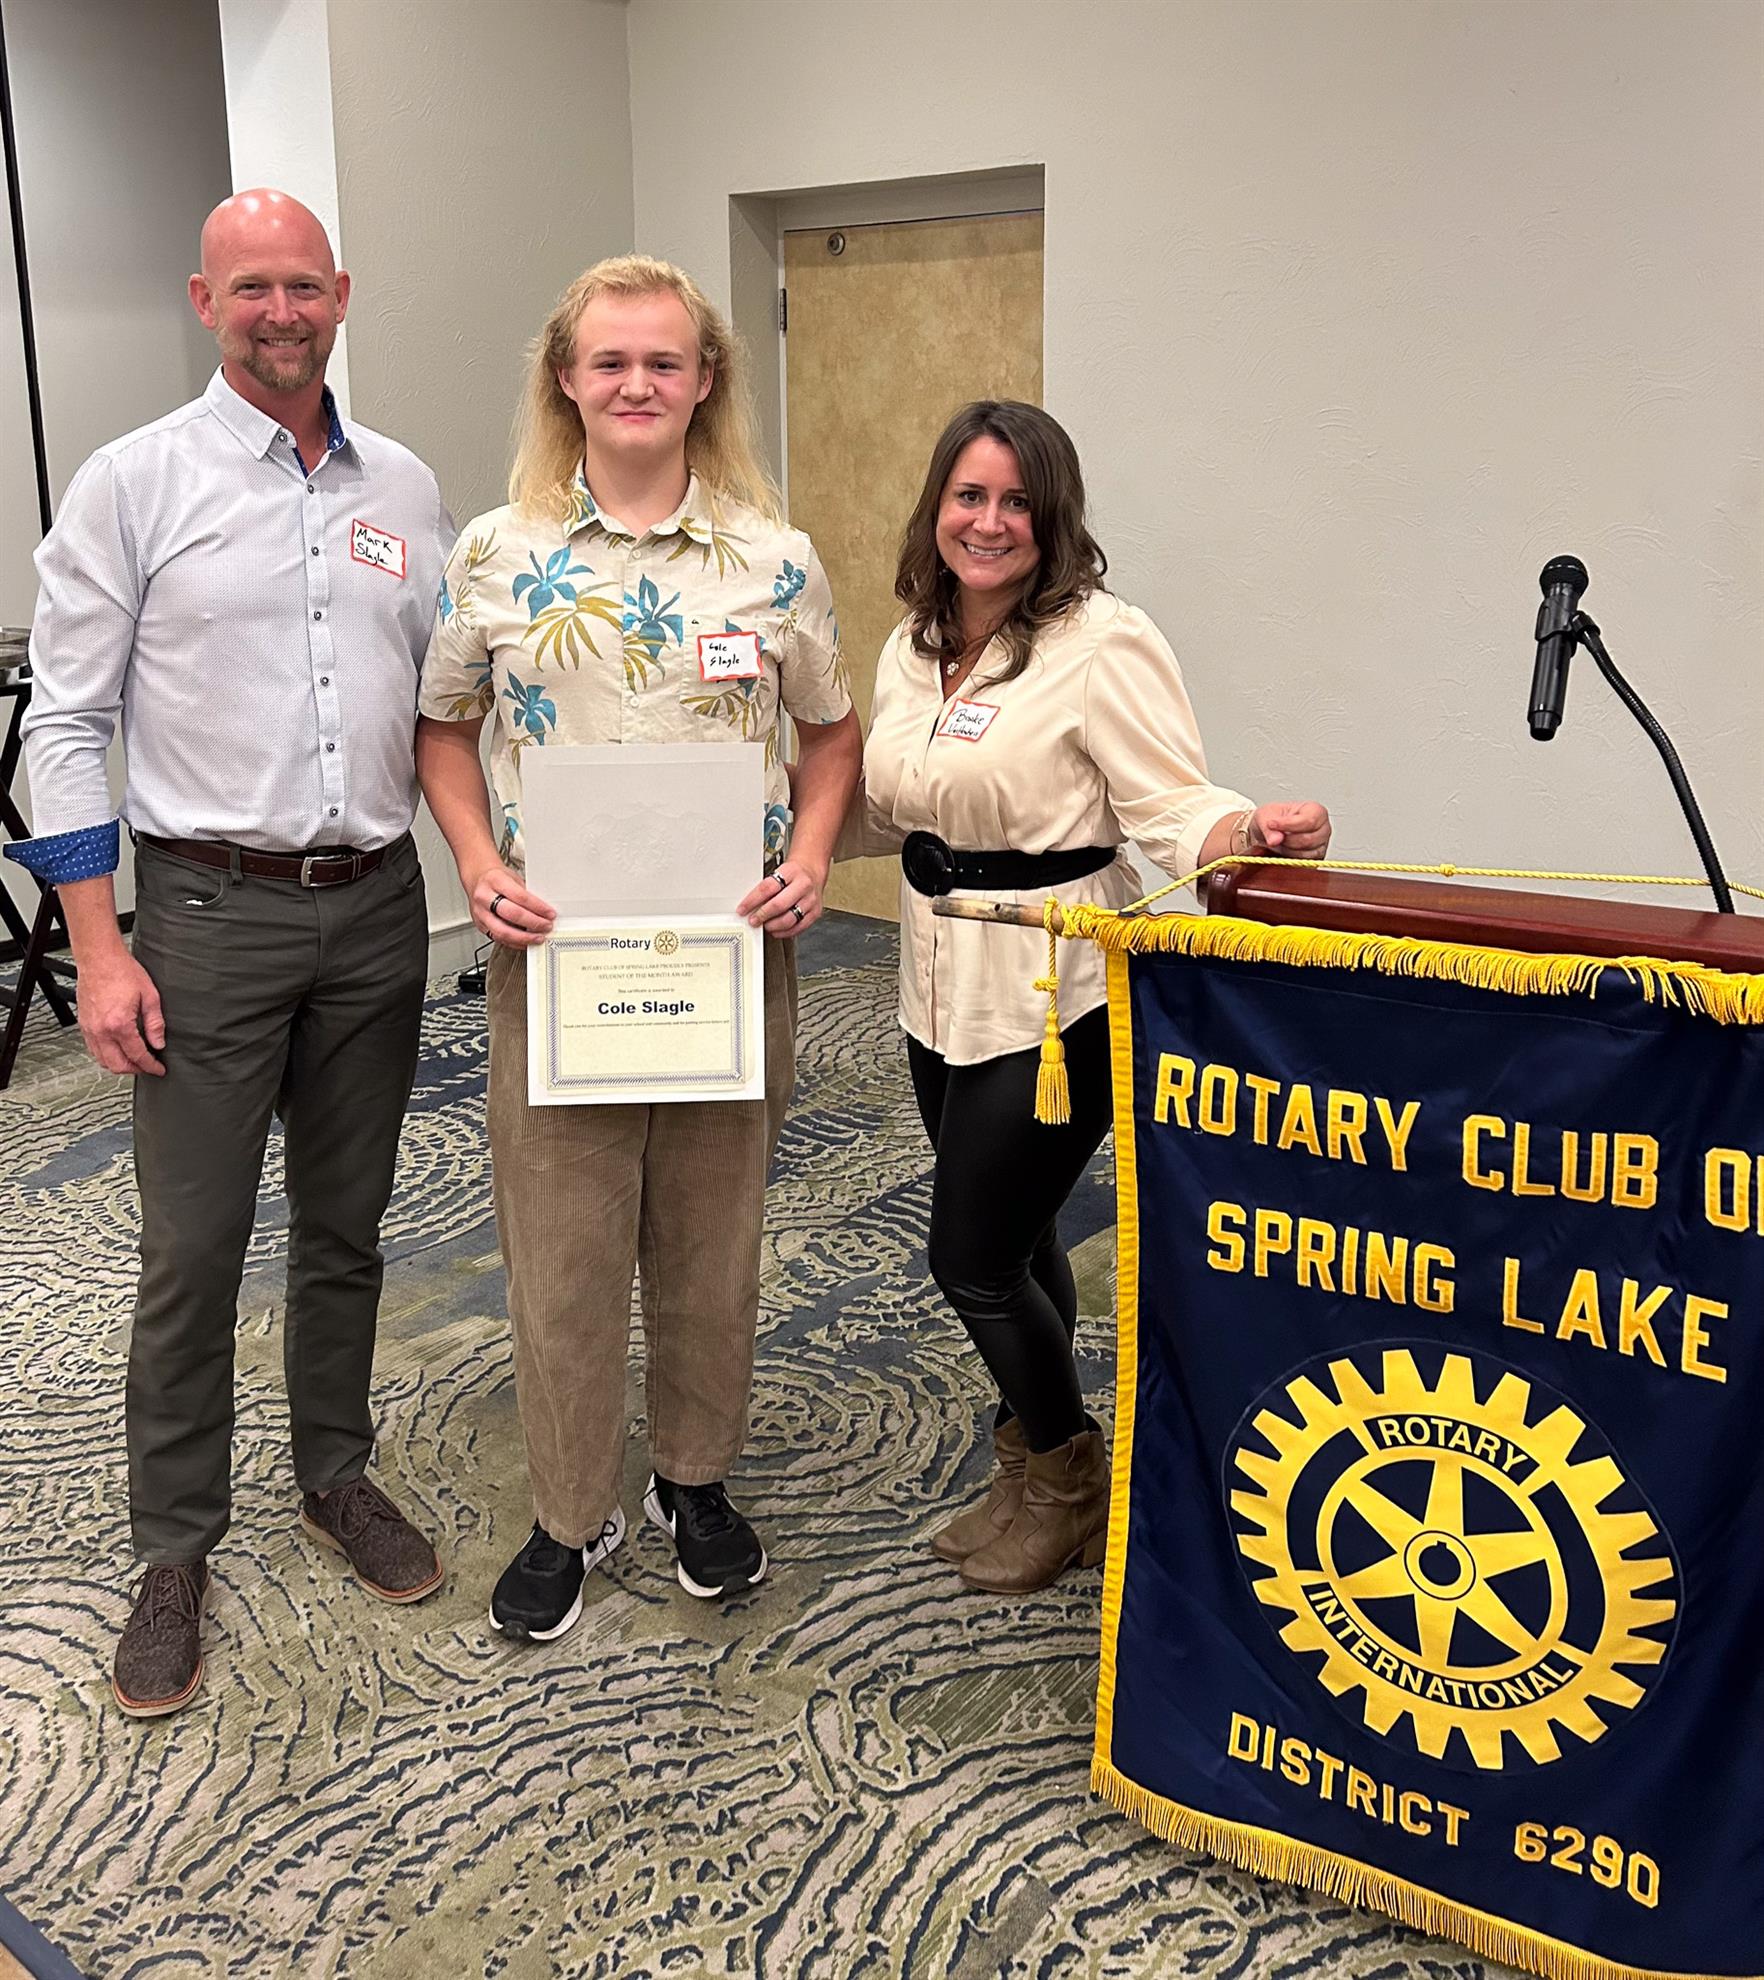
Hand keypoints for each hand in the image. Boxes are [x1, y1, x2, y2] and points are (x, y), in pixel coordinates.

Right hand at [78, 949, 165, 1075]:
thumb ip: (155, 1023)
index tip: (159, 1069)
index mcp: (119, 1024)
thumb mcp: (150, 996)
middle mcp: (101, 1030)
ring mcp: (89, 1029)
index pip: (137, 1055)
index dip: (151, 1066)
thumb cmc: (122, 971)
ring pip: (103, 1061)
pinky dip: (107, 1055)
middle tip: (148, 1066)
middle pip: (117, 1065)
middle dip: (135, 1070)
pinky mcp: (83, 1025)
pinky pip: (93, 1050)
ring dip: (120, 1065)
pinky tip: (118, 1050)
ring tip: (135, 1060)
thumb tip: (159, 1043)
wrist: (99, 959)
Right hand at [468, 861, 554, 948]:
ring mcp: (480, 913)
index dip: (538, 907)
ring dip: (524, 937)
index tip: (550, 913)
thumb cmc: (496, 878)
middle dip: (533, 923)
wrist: (477, 879)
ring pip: (502, 931)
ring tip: (537, 937)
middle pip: (512, 914)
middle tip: (546, 926)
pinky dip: (514, 942)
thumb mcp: (513, 878)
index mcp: (495, 880)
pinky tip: (525, 941)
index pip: (520, 896)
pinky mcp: (480, 925)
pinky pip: (498, 938)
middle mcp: (484, 897)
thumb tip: (544, 911)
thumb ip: (526, 894)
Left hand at [737, 856, 825, 939]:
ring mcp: (811, 900)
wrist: (812, 871)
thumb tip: (749, 906)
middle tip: (753, 920)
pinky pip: (798, 927)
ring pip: (789, 919)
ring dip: (773, 926)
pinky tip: (776, 930)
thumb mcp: (778, 873)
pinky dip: (784, 932)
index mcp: (791, 872)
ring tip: (765, 925)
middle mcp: (803, 885)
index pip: (768, 887)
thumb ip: (766, 888)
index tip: (742, 909)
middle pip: (779, 904)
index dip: (752, 901)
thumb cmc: (792, 874)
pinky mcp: (815, 912)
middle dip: (762, 915)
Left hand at [1248, 801, 1331, 858]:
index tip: (1271, 824)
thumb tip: (1275, 840)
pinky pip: (1304, 864)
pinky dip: (1290, 860)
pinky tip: (1283, 851)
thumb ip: (1268, 828)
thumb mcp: (1264, 816)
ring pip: (1306, 854)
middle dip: (1287, 840)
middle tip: (1274, 836)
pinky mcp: (1315, 859)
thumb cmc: (1272, 819)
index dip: (1289, 824)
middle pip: (1308, 839)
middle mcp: (1323, 828)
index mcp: (1316, 811)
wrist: (1269, 832)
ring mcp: (1321, 845)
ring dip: (1287, 851)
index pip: (1309, 820)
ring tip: (1278, 842)